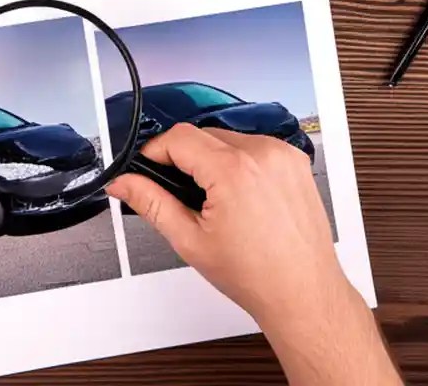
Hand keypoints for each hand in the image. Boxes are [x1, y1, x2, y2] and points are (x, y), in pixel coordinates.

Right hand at [106, 125, 357, 337]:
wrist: (302, 292)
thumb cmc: (258, 275)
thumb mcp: (190, 241)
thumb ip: (152, 204)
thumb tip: (125, 184)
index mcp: (234, 171)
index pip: (179, 137)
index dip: (155, 151)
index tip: (147, 167)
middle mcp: (263, 155)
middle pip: (203, 134)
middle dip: (184, 159)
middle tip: (180, 193)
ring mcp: (283, 156)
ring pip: (229, 139)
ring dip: (213, 159)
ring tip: (214, 200)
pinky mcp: (296, 162)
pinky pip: (256, 147)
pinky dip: (241, 163)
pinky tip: (240, 196)